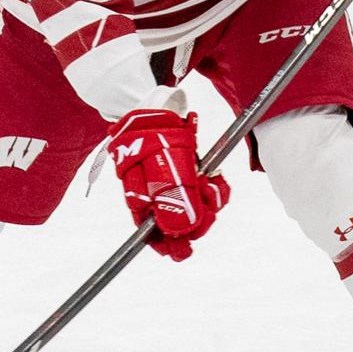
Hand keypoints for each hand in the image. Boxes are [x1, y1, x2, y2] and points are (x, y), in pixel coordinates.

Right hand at [107, 108, 229, 260]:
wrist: (160, 100)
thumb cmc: (154, 129)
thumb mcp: (164, 162)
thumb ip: (172, 196)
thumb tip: (181, 230)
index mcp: (138, 195)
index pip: (149, 230)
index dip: (166, 243)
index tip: (182, 251)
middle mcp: (152, 192)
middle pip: (173, 222)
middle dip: (195, 221)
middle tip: (209, 211)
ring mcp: (169, 181)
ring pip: (191, 206)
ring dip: (207, 202)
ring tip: (212, 186)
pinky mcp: (185, 171)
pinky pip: (201, 189)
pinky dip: (212, 188)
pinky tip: (214, 179)